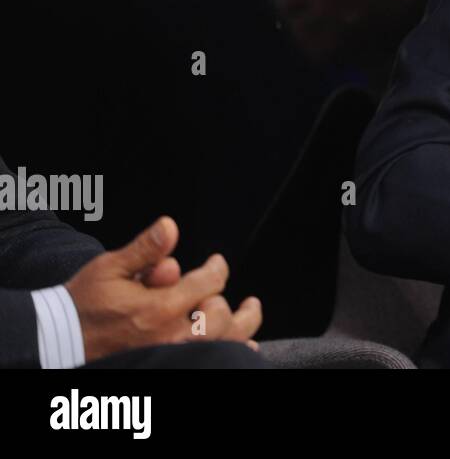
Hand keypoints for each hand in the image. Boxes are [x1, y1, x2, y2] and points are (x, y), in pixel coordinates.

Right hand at [65, 216, 262, 362]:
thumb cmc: (83, 303)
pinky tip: (243, 345)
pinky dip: (232, 352)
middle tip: (222, 292)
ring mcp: (171, 356)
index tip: (216, 263)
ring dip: (241, 325)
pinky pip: (212, 360)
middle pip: (220, 315)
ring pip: (223, 342)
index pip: (208, 284)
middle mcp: (170, 336)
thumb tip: (171, 226)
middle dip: (224, 299)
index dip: (217, 268)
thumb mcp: (110, 268)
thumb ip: (145, 249)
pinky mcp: (167, 365)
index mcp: (158, 308)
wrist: (58, 341)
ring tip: (249, 311)